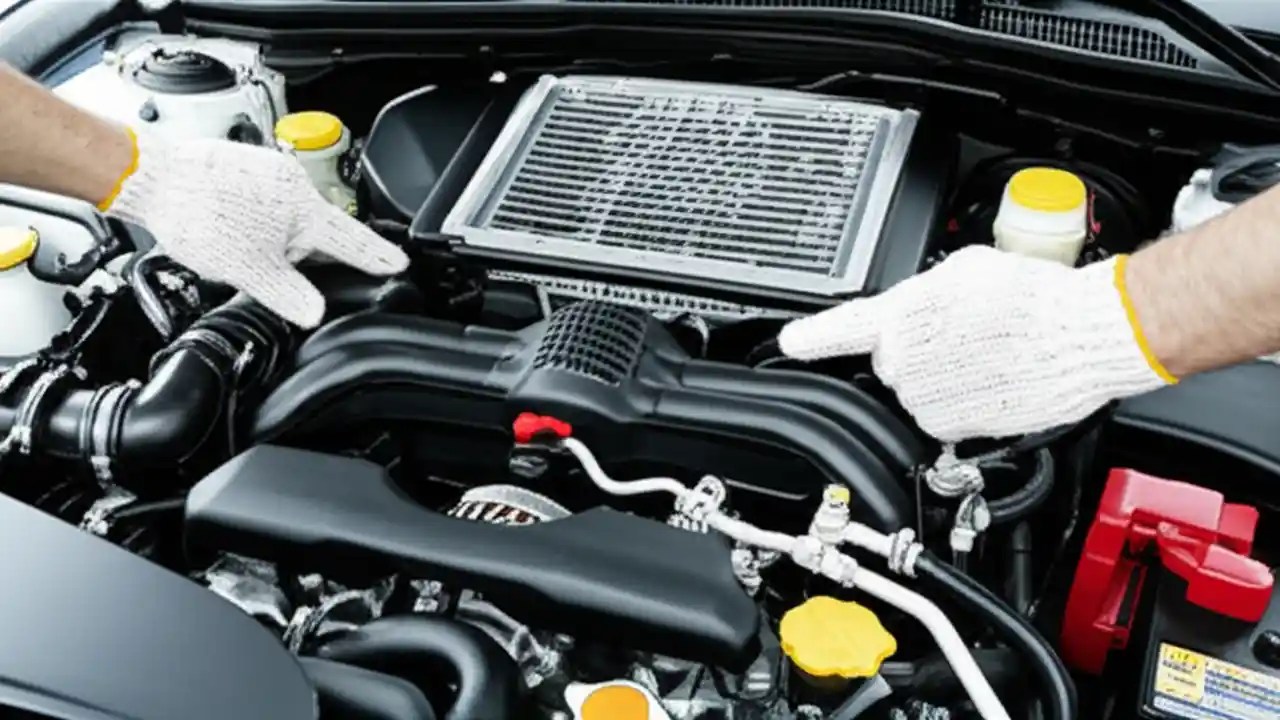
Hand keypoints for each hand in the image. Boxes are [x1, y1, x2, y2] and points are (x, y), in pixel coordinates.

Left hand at [102, 130, 408, 327]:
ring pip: (291, 216)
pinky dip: (261, 223)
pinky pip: (268, 202)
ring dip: (280, 240)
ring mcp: (268, 172)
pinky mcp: (245, 168)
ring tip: (247, 254)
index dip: (378, 258)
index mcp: (303, 210)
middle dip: (314, 255)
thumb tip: (314, 314)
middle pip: (321, 230)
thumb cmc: (197, 214)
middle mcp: (292, 185)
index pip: (352, 242)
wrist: (152, 177)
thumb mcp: (249, 271)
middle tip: (300, 274)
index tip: (398, 263)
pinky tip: (234, 234)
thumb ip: (288, 295)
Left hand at [778, 246, 1172, 441]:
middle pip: (891, 359)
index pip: (842, 326)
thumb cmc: (1034, 299)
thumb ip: (926, 292)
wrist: (1079, 337)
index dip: (812, 336)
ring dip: (942, 375)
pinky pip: (941, 414)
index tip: (791, 343)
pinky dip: (961, 400)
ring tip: (988, 355)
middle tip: (965, 334)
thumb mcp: (968, 270)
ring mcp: (923, 396)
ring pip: (916, 388)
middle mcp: (904, 359)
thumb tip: (920, 305)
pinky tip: (992, 378)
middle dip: (918, 349)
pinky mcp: (948, 425)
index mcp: (902, 313)